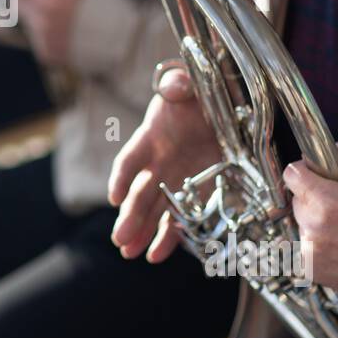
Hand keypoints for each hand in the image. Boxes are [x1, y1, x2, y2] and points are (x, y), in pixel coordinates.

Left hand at [0, 0, 93, 66]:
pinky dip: (44, 30)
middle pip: (15, 0)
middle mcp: (41, 21)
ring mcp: (41, 40)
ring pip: (26, 19)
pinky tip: (63, 29)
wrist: (118, 39)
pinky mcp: (45, 55)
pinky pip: (36, 37)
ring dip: (35, 12)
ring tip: (61, 12)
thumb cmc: (99, 2)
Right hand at [107, 67, 223, 261]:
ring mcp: (174, 181)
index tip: (115, 197)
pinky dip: (168, 236)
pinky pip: (178, 218)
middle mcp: (158, 163)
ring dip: (140, 232)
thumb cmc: (200, 92)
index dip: (122, 177)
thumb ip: (178, 84)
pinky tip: (156, 254)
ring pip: (154, 210)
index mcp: (151, 136)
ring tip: (129, 253)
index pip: (131, 159)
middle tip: (120, 239)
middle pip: (140, 192)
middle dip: (130, 216)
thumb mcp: (189, 84)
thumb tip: (173, 84)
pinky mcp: (193, 194)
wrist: (221, 103)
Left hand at [284, 142, 337, 304]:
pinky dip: (318, 246)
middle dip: (313, 198)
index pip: (291, 175)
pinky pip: (305, 250)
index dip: (304, 171)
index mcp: (326, 200)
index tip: (314, 175)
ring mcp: (312, 253)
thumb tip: (323, 151)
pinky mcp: (315, 271)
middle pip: (297, 201)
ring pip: (301, 226)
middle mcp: (314, 227)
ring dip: (315, 224)